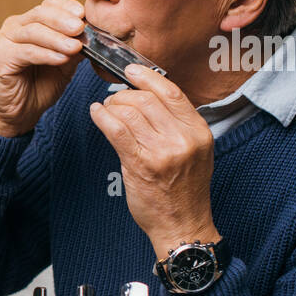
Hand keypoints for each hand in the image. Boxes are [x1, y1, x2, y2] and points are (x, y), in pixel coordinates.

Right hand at [0, 0, 85, 137]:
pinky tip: (61, 59)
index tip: (83, 15)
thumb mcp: (65, 62)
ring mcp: (5, 40)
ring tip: (74, 47)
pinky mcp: (1, 58)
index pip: (49, 3)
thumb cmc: (40, 86)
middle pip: (40, 13)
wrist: (21, 113)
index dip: (66, 6)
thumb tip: (93, 33)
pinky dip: (46, 54)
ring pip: (33, 31)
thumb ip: (74, 46)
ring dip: (57, 39)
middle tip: (80, 29)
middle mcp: (15, 26)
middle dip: (63, 20)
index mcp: (31, 22)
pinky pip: (26, 52)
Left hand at [88, 65, 218, 259]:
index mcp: (199, 131)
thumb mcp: (194, 152)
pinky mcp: (141, 165)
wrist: (183, 225)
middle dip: (124, 94)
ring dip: (112, 106)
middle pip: (147, 99)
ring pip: (130, 112)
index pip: (172, 92)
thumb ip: (176, 126)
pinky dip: (102, 117)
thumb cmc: (184, 190)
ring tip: (106, 110)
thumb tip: (146, 99)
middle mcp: (183, 139)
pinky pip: (116, 130)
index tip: (131, 70)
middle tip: (114, 99)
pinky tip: (96, 114)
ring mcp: (163, 152)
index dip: (148, 77)